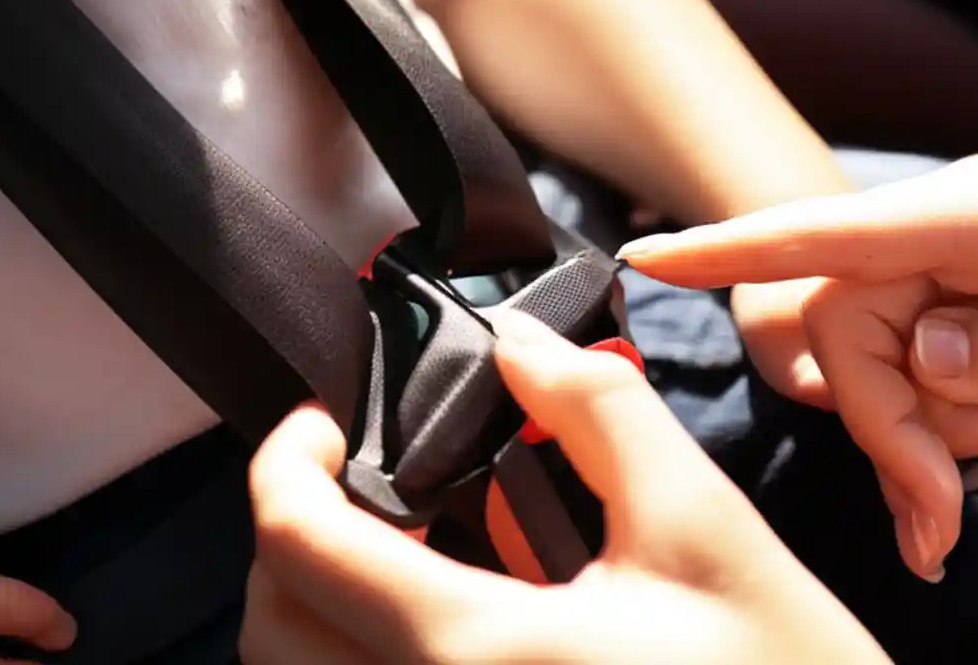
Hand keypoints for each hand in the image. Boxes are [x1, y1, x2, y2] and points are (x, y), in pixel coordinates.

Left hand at [241, 311, 888, 663]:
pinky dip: (361, 657)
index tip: (325, 422)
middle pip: (272, 633)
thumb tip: (517, 344)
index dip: (285, 462)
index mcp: (481, 653)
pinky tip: (444, 616)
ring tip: (403, 543)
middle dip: (289, 540)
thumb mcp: (705, 533)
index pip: (301, 548)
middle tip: (353, 481)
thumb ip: (603, 418)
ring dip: (318, 606)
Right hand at [618, 154, 977, 580]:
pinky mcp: (955, 297)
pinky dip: (928, 429)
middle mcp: (950, 229)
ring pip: (871, 360)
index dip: (732, 247)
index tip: (648, 259)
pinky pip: (904, 366)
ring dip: (917, 439)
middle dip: (887, 429)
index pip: (835, 231)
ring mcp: (949, 261)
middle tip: (944, 519)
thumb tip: (915, 360)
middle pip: (847, 329)